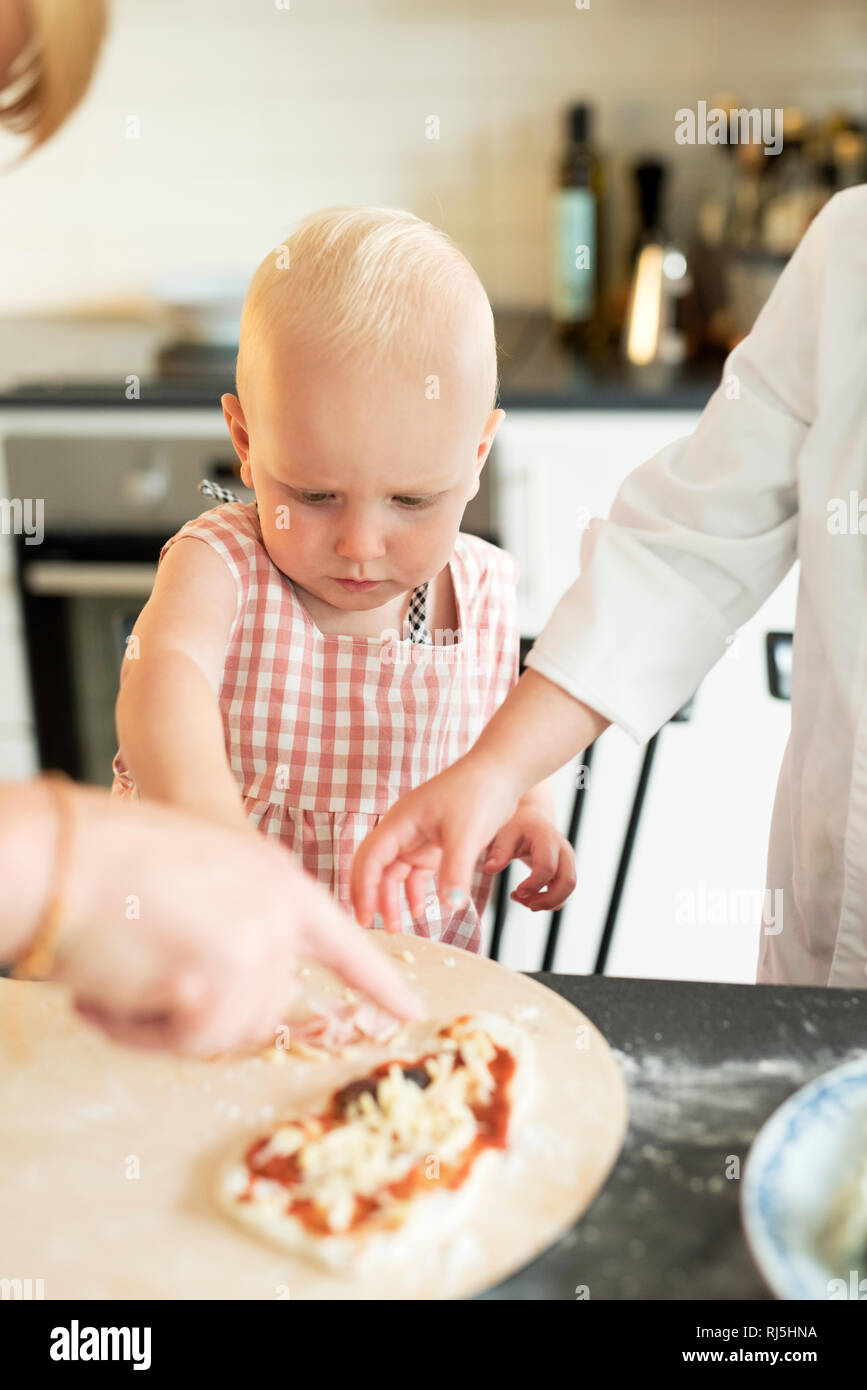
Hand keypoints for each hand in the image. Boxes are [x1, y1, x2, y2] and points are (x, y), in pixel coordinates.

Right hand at [34, 786, 424, 1056]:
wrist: (66, 854)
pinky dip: (138, 1031)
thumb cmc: (116, 859)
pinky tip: (108, 992)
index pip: (344, 941)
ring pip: (222, 1033)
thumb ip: (240, 923)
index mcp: (280, 881)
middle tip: (146, 982)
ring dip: (164, 1023)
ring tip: (120, 975)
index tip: (408, 1010)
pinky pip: (184, 1042)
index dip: (376, 981)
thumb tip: (238, 987)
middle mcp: (280, 915)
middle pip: (266, 1009)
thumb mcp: (204, 873)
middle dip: (204, 1011)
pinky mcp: (218, 983)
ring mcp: (254, 949)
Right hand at [349, 751, 522, 931]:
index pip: (370, 859)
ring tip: (395, 927)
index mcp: (399, 822)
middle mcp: (402, 830)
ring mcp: (417, 837)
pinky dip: (414, 891)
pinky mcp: (433, 843)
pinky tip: (419, 910)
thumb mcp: (467, 834)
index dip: (363, 889)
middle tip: (372, 927)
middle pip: (375, 867)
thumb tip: (451, 906)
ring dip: (391, 899)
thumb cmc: (479, 793)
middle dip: (371, 896)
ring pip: (394, 873)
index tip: (364, 917)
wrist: (501, 773)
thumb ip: (456, 870)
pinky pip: (415, 872)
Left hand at [482, 806, 575, 910]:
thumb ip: (499, 851)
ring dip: (547, 903)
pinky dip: (548, 902)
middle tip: (525, 903)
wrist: (532, 821)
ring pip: (568, 890)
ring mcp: (568, 862)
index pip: (547, 867)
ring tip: (523, 899)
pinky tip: (528, 897)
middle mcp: (563, 851)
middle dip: (548, 900)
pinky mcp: (566, 872)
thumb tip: (489, 869)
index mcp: (548, 839)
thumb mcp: (506, 834)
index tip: (516, 892)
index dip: (533, 884)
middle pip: (568, 882)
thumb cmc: (518, 828)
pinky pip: (563, 893)